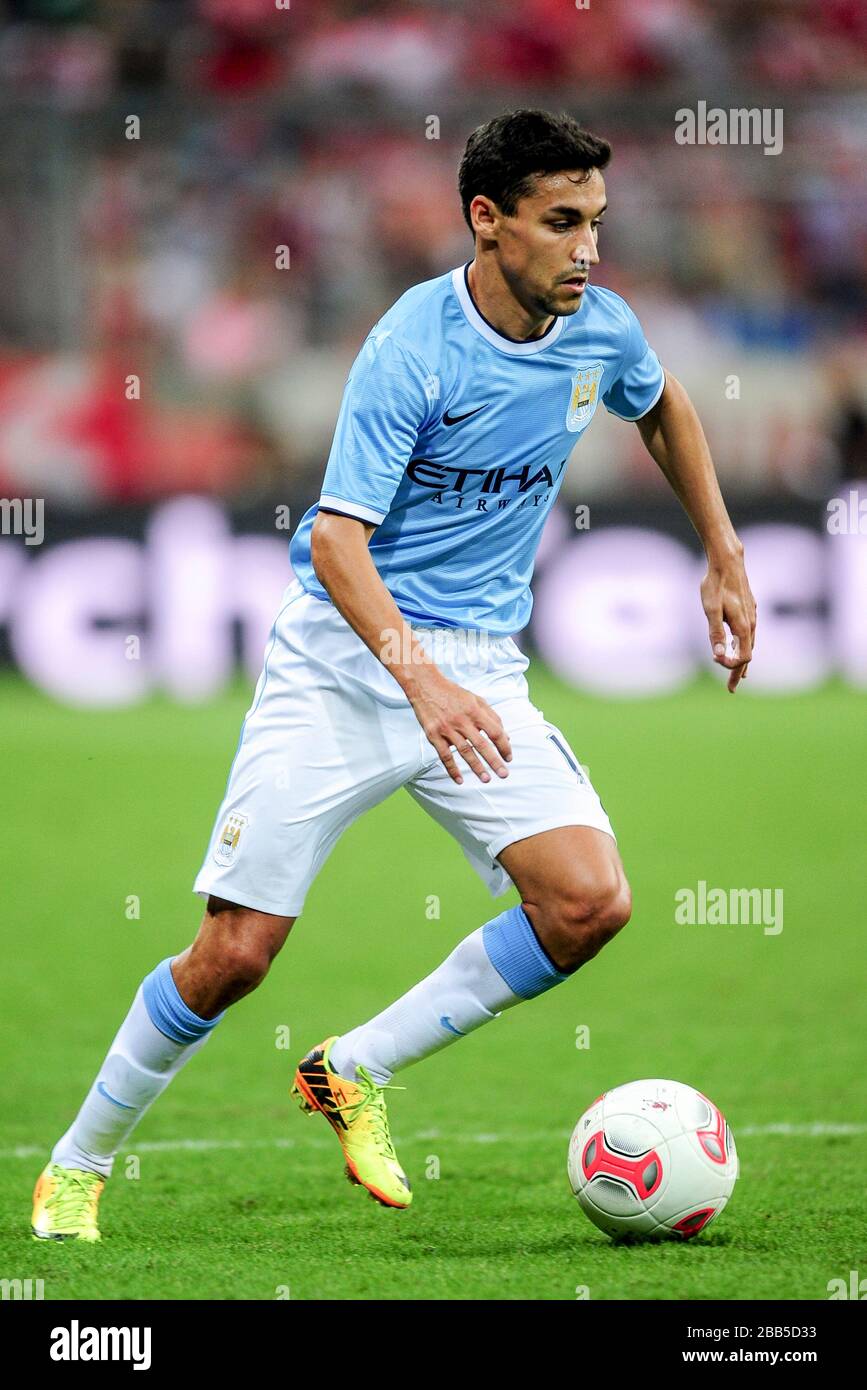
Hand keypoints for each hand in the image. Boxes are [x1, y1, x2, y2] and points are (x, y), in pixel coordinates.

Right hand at [407, 669, 511, 782]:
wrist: (426, 686)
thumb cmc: (454, 694)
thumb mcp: (476, 700)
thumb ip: (492, 717)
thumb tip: (506, 737)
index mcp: (475, 711)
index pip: (495, 732)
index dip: (504, 746)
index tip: (509, 758)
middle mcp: (462, 720)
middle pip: (482, 744)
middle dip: (494, 761)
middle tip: (504, 774)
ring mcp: (447, 729)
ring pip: (465, 751)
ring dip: (476, 767)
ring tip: (486, 779)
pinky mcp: (433, 735)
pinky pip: (444, 755)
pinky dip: (452, 769)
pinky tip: (460, 780)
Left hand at [701, 546, 756, 693]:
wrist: (728, 560)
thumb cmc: (716, 584)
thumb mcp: (711, 609)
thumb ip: (715, 632)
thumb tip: (717, 655)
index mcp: (744, 627)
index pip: (743, 657)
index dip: (730, 665)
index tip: (715, 660)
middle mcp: (751, 624)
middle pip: (748, 655)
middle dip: (738, 672)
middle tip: (731, 689)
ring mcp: (752, 616)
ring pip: (749, 644)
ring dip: (742, 661)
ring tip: (738, 674)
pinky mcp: (749, 609)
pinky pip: (749, 634)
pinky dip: (744, 646)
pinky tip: (738, 646)